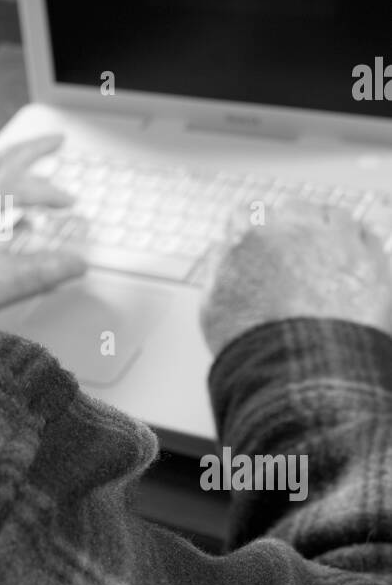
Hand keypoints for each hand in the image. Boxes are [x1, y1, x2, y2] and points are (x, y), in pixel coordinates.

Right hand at [200, 202, 391, 358]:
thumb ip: (217, 267)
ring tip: (327, 257)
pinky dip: (362, 247)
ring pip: (336, 217)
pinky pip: (371, 238)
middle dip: (293, 228)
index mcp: (253, 234)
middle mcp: (298, 229)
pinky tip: (353, 265)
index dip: (251, 232)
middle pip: (295, 210)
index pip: (247, 214)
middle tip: (293, 255)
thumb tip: (223, 251)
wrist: (301, 374)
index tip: (257, 244)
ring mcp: (339, 243)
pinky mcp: (373, 263)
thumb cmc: (256, 345)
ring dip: (330, 231)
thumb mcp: (212, 306)